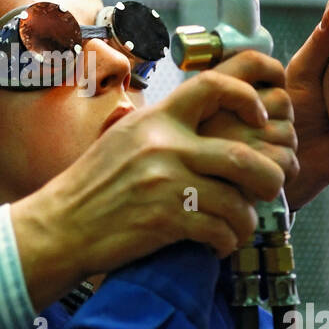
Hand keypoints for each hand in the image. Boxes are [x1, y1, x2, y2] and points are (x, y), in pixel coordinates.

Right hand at [10, 53, 288, 307]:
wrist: (59, 226)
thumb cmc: (93, 187)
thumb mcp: (126, 140)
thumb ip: (165, 131)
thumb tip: (210, 126)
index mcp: (155, 119)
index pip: (213, 85)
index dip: (248, 96)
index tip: (262, 115)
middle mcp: (162, 146)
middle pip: (242, 155)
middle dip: (268, 177)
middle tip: (269, 187)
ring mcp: (164, 183)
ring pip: (237, 201)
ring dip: (247, 219)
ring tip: (238, 226)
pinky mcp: (164, 220)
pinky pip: (219, 231)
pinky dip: (226, 242)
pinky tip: (216, 244)